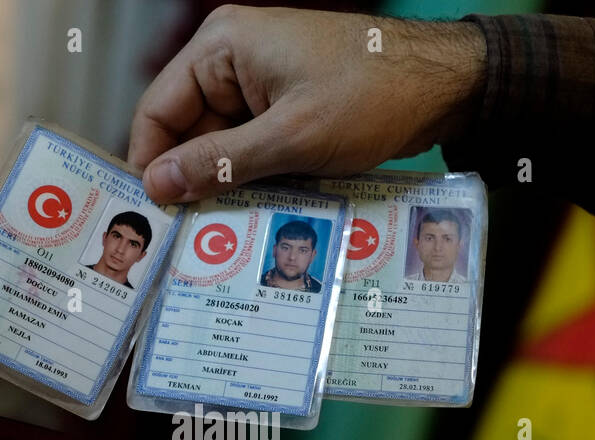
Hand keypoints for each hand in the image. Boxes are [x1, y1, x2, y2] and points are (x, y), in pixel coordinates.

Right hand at [129, 4, 486, 202]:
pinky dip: (253, 177)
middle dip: (192, 180)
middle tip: (190, 236)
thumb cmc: (372, 96)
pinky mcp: (284, 104)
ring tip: (225, 230)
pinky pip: (251, 146)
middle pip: (186, 131)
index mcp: (222, 47)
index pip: (157, 109)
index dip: (151, 163)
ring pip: (220, 146)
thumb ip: (220, 163)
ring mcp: (259, 82)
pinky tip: (256, 210)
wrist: (443, 85)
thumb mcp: (290, 138)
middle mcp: (232, 58)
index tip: (154, 213)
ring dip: (225, 185)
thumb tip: (159, 184)